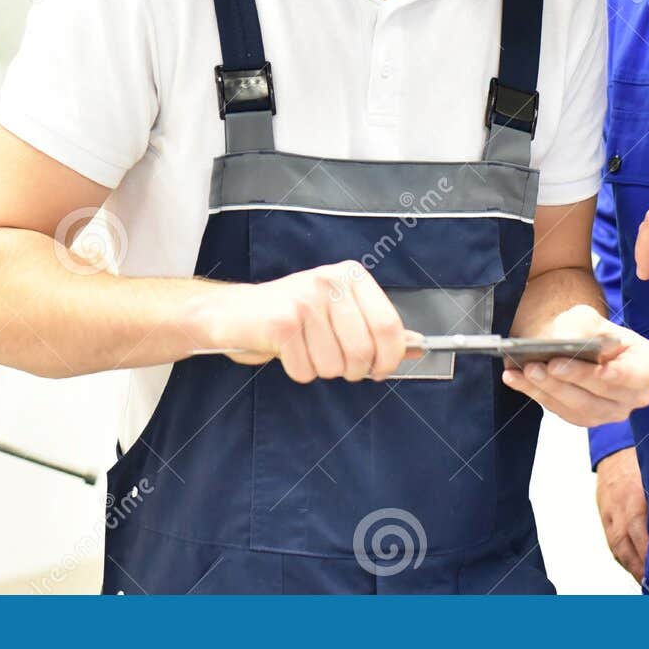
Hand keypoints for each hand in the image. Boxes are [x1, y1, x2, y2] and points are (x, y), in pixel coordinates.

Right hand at [194, 260, 420, 382]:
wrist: (231, 313)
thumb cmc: (288, 317)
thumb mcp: (337, 313)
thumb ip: (374, 327)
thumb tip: (416, 346)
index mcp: (350, 276)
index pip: (390, 327)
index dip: (390, 359)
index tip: (380, 371)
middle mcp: (330, 281)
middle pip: (364, 352)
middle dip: (350, 370)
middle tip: (331, 360)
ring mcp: (306, 299)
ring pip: (335, 366)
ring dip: (319, 369)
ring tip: (303, 349)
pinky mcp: (283, 321)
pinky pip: (306, 370)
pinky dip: (296, 371)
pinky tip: (285, 351)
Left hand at [501, 303, 648, 425]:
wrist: (573, 345)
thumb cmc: (586, 330)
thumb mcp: (587, 318)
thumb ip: (582, 327)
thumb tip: (564, 343)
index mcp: (645, 365)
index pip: (637, 373)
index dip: (621, 375)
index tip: (602, 371)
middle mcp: (633, 394)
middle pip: (603, 391)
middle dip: (573, 378)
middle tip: (549, 365)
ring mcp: (610, 411)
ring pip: (579, 406)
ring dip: (549, 388)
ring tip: (526, 370)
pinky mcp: (584, 418)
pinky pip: (560, 410)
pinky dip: (536, 393)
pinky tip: (515, 378)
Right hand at [595, 447, 648, 582]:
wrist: (613, 452)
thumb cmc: (642, 464)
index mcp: (635, 497)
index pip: (642, 532)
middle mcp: (620, 508)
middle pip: (628, 545)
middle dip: (643, 568)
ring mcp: (609, 514)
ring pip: (618, 548)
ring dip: (633, 569)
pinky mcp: (604, 518)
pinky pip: (612, 544)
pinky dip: (624, 560)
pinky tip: (637, 571)